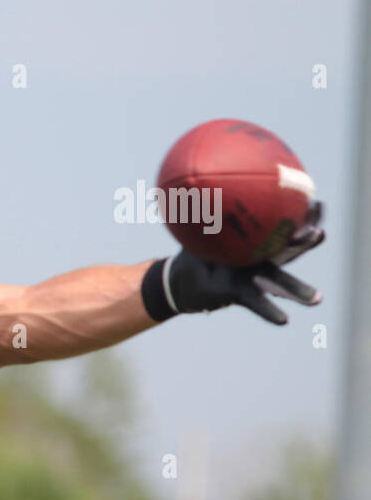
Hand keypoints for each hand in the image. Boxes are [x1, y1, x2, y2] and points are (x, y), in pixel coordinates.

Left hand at [142, 214, 324, 325]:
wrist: (178, 279)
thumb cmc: (195, 250)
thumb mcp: (199, 227)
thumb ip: (204, 209)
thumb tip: (197, 179)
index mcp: (253, 240)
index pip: (281, 225)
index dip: (300, 215)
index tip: (316, 204)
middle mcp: (258, 258)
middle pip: (287, 249)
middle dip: (304, 241)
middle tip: (320, 233)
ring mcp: (251, 277)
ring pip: (278, 281)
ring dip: (296, 288)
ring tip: (316, 297)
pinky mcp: (239, 294)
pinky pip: (256, 302)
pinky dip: (269, 311)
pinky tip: (284, 320)